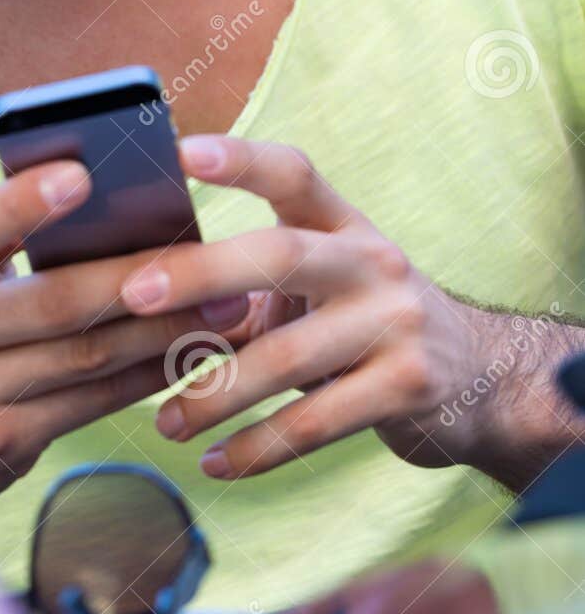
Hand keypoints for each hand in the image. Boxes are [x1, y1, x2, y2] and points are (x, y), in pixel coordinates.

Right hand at [0, 159, 239, 503]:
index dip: (20, 203)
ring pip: (87, 356)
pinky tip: (192, 355)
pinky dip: (147, 376)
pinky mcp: (0, 446)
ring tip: (230, 307)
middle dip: (146, 280)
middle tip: (217, 259)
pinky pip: (92, 403)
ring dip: (167, 332)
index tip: (80, 175)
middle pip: (54, 300)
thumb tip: (100, 200)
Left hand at [119, 134, 544, 484]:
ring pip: (288, 357)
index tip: (183, 151)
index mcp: (341, 224)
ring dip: (215, 393)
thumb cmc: (362, 322)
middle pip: (280, 254)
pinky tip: (216, 462)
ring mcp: (396, 322)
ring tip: (166, 421)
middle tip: (134, 295)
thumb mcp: (321, 283)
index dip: (240, 158)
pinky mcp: (408, 387)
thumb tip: (138, 289)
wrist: (479, 379)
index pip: (293, 173)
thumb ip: (248, 281)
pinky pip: (315, 423)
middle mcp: (372, 261)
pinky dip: (257, 448)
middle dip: (201, 273)